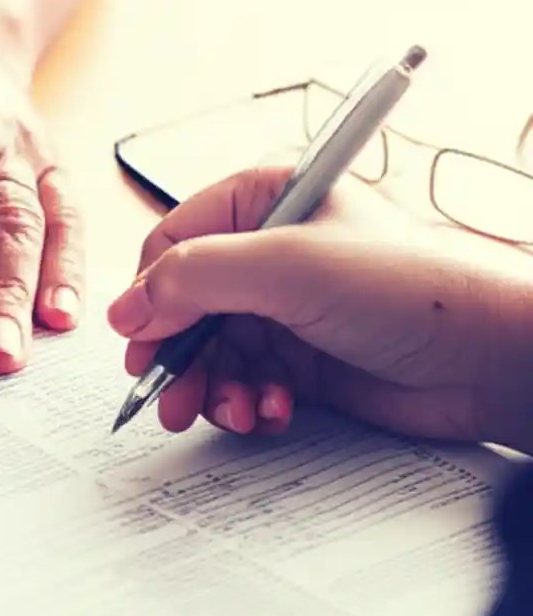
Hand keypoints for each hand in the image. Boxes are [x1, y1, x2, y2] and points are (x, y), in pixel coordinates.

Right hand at [106, 167, 532, 450]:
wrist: (491, 357)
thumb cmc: (411, 288)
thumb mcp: (286, 267)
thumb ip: (193, 279)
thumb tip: (125, 310)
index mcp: (262, 203)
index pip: (171, 244)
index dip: (149, 296)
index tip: (143, 343)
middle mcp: (267, 253)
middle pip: (184, 308)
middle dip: (179, 357)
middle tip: (172, 398)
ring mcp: (284, 308)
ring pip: (211, 353)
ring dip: (214, 388)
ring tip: (234, 411)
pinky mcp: (302, 358)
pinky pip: (246, 382)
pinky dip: (248, 403)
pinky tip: (273, 412)